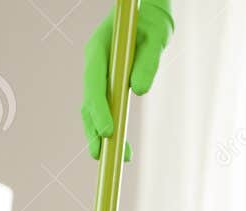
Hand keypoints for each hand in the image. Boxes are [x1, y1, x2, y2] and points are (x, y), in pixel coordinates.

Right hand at [81, 0, 173, 158]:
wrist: (147, 17)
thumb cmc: (151, 24)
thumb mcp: (156, 38)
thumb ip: (148, 62)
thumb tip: (139, 91)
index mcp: (99, 48)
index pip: (94, 81)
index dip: (99, 108)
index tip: (108, 130)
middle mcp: (94, 63)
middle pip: (89, 100)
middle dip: (94, 129)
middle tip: (101, 154)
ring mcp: (98, 75)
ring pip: (92, 110)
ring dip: (100, 135)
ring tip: (113, 159)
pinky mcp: (106, 85)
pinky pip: (103, 110)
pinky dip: (109, 129)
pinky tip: (119, 148)